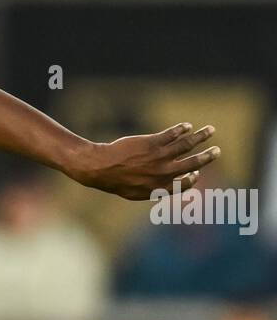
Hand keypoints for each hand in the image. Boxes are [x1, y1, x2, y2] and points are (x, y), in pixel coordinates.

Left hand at [71, 124, 219, 199]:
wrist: (102, 168)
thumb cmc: (117, 181)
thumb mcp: (136, 193)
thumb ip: (155, 192)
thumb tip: (169, 190)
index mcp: (161, 187)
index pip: (185, 184)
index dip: (193, 178)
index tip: (196, 173)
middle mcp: (164, 172)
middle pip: (192, 163)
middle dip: (207, 156)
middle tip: (218, 150)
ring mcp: (160, 157)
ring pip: (186, 145)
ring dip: (201, 137)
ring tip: (210, 130)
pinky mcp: (153, 142)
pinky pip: (172, 134)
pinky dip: (182, 129)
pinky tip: (187, 126)